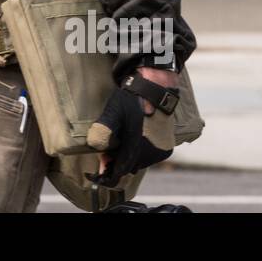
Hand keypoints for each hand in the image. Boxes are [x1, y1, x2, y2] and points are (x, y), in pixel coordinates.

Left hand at [88, 68, 178, 184]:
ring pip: (139, 162)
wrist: (156, 88)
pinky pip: (149, 157)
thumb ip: (104, 128)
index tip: (97, 169)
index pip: (120, 171)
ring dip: (129, 157)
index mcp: (138, 147)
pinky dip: (140, 153)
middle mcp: (151, 153)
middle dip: (116, 161)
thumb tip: (94, 145)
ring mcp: (160, 151)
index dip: (107, 172)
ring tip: (120, 142)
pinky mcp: (167, 148)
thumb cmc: (133, 98)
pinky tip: (133, 140)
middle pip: (129, 167)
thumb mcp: (114, 111)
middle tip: (107, 149)